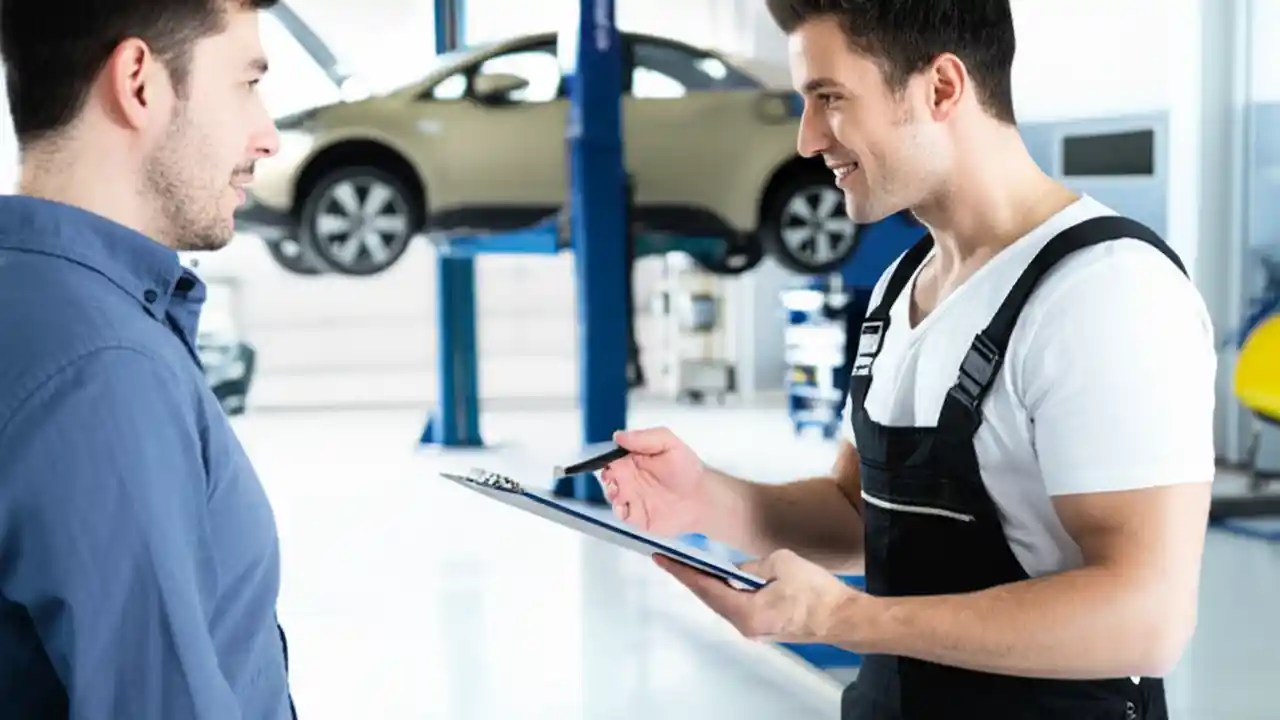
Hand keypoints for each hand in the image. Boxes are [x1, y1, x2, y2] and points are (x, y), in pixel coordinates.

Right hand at [599, 427, 707, 535]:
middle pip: (607, 476)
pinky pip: (620, 514)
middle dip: (607, 477)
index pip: (611, 456)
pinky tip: (625, 506)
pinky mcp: (636, 516)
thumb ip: (644, 438)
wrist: (703, 499)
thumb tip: (619, 435)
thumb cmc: (688, 470)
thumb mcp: (669, 444)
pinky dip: (618, 511)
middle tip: (614, 478)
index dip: (605, 457)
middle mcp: (631, 478)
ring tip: (621, 492)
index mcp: (635, 458)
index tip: (608, 460)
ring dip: (611, 494)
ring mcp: (632, 497)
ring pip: (611, 495)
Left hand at [654, 549, 879, 648]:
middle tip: (673, 560)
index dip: (683, 572)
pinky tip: (724, 580)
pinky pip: (740, 607)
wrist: (844, 618)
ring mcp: (757, 630)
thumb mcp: (780, 563)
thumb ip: (752, 566)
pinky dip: (728, 593)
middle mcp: (746, 626)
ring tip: (693, 567)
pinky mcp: (767, 628)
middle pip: (711, 598)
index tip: (663, 559)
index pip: (705, 588)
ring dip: (710, 585)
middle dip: (692, 578)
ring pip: (726, 603)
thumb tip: (740, 571)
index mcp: (746, 612)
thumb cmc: (817, 593)